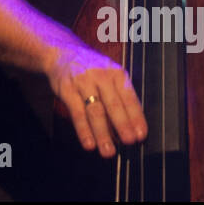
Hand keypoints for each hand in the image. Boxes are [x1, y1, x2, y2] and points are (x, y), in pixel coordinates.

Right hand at [47, 38, 147, 157]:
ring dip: (102, 133)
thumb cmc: (92, 70)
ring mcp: (83, 82)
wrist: (62, 53)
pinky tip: (89, 143)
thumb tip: (130, 127)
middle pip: (113, 104)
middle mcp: (101, 76)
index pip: (129, 97)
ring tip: (108, 151)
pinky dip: (83, 130)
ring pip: (95, 111)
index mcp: (117, 73)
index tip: (141, 135)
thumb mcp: (110, 76)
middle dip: (122, 125)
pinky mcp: (67, 89)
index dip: (136, 117)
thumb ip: (120, 97)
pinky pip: (77, 113)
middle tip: (129, 142)